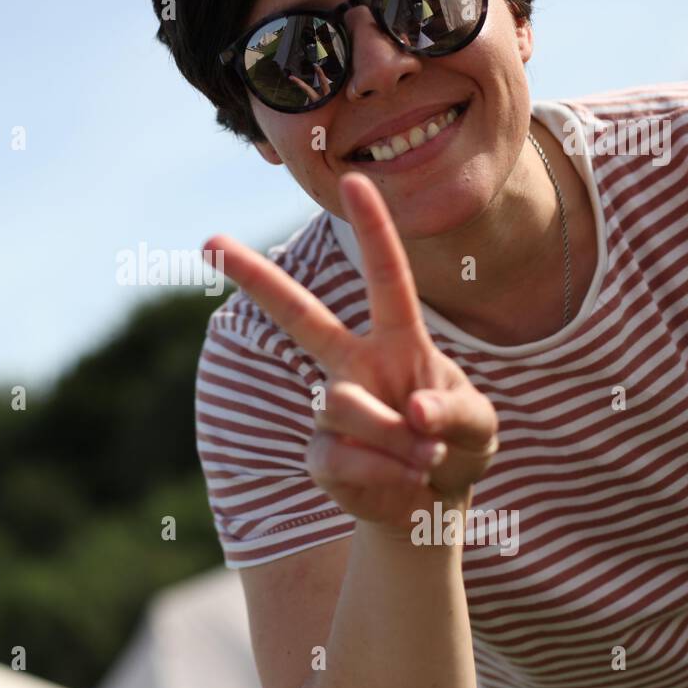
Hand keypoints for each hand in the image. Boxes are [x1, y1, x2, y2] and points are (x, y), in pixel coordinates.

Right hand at [203, 173, 498, 530]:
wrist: (429, 506)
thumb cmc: (457, 448)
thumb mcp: (480, 427)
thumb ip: (456, 414)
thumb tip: (412, 411)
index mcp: (396, 340)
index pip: (386, 277)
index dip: (374, 230)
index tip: (356, 180)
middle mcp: (354, 365)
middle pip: (300, 315)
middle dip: (255, 278)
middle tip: (207, 241)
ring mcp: (331, 409)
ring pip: (346, 405)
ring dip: (398, 440)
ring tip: (426, 461)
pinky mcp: (320, 454)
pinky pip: (342, 456)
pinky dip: (385, 474)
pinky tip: (404, 483)